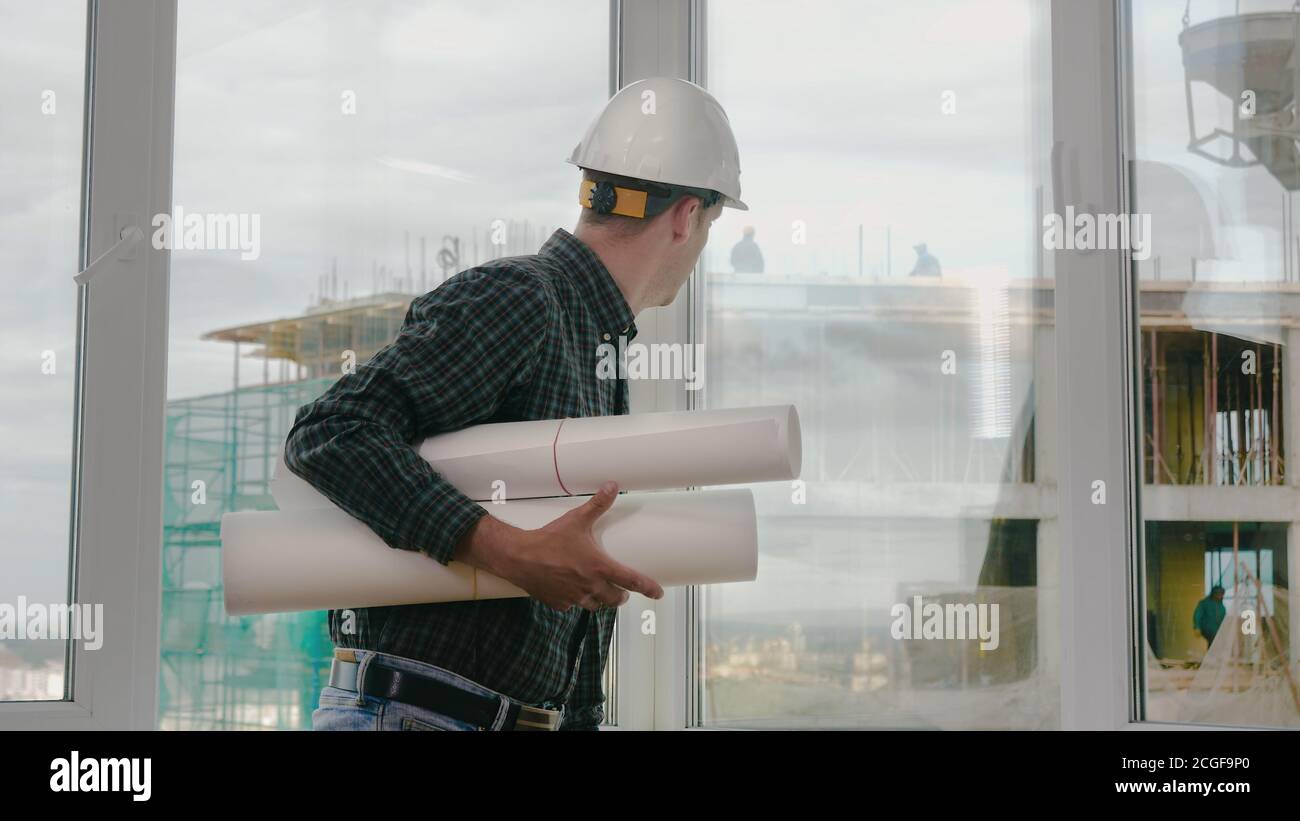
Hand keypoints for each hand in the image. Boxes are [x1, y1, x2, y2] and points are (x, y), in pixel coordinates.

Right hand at [454, 481, 663, 611]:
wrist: (519, 557)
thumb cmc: (549, 539)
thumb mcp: (576, 519)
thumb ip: (597, 505)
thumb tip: (612, 486)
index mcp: (599, 567)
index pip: (632, 581)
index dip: (648, 588)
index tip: (658, 592)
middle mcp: (590, 586)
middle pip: (615, 599)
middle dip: (621, 595)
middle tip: (621, 590)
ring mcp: (574, 598)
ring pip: (596, 605)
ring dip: (600, 599)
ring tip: (598, 590)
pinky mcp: (559, 604)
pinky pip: (573, 606)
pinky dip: (576, 600)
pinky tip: (572, 590)